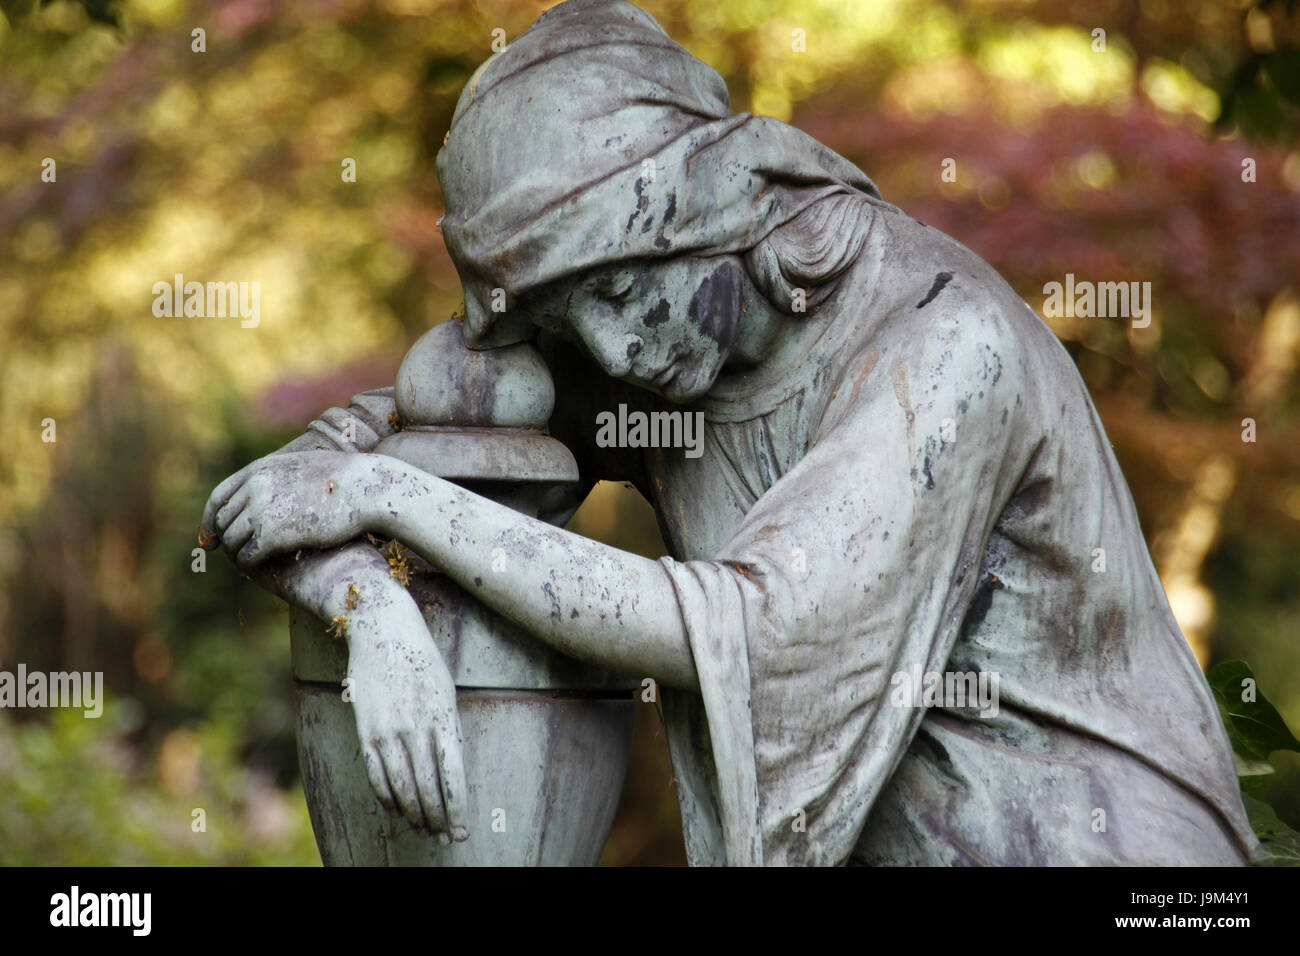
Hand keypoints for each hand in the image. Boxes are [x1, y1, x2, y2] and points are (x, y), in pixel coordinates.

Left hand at [200, 452, 385, 566]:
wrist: (366, 488)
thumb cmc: (347, 479)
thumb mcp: (306, 467)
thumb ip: (283, 476)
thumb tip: (275, 483)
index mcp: (260, 469)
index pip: (220, 496)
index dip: (212, 518)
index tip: (212, 534)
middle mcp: (254, 488)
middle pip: (223, 520)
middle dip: (225, 538)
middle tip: (232, 553)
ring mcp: (261, 511)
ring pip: (233, 540)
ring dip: (238, 553)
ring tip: (249, 561)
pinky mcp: (273, 535)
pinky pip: (247, 555)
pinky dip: (249, 564)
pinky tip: (259, 568)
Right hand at [348, 604, 467, 841]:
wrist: (382, 627)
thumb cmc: (421, 658)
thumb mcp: (445, 690)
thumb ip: (447, 729)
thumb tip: (449, 769)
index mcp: (443, 717)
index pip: (452, 777)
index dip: (457, 809)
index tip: (462, 831)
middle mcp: (416, 728)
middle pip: (427, 789)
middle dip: (437, 819)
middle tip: (444, 838)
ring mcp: (388, 731)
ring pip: (401, 788)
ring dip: (413, 814)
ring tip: (423, 829)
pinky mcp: (365, 730)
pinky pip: (375, 774)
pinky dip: (387, 797)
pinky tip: (397, 808)